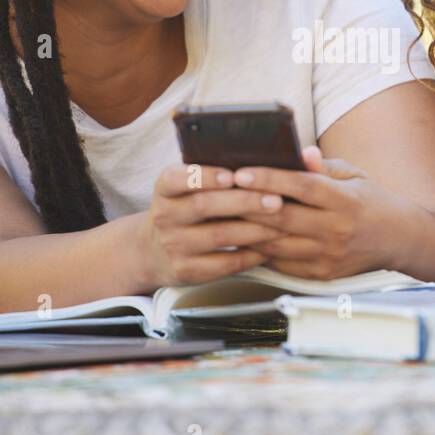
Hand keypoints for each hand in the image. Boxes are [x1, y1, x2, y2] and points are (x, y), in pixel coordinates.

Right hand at [134, 163, 287, 288]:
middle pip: (205, 206)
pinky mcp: (186, 271)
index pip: (176, 178)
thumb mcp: (184, 190)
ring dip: (255, 229)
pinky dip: (251, 255)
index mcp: (165, 189)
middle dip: (245, 202)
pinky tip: (269, 247)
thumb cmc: (184, 211)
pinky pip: (224, 264)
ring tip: (282, 224)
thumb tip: (260, 164)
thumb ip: (212, 176)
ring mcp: (174, 245)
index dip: (205, 176)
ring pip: (220, 236)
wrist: (153, 252)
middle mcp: (165, 216)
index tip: (233, 175)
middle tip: (277, 200)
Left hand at [234, 146, 403, 280]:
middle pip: (282, 218)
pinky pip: (282, 264)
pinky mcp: (322, 274)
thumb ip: (322, 166)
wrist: (399, 239)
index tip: (241, 173)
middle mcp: (336, 230)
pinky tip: (245, 239)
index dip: (269, 179)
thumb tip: (299, 151)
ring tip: (224, 217)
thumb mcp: (354, 174)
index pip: (301, 187)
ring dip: (247, 231)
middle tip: (220, 195)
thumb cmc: (372, 201)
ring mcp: (328, 256)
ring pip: (277, 245)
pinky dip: (261, 252)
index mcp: (345, 200)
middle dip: (247, 206)